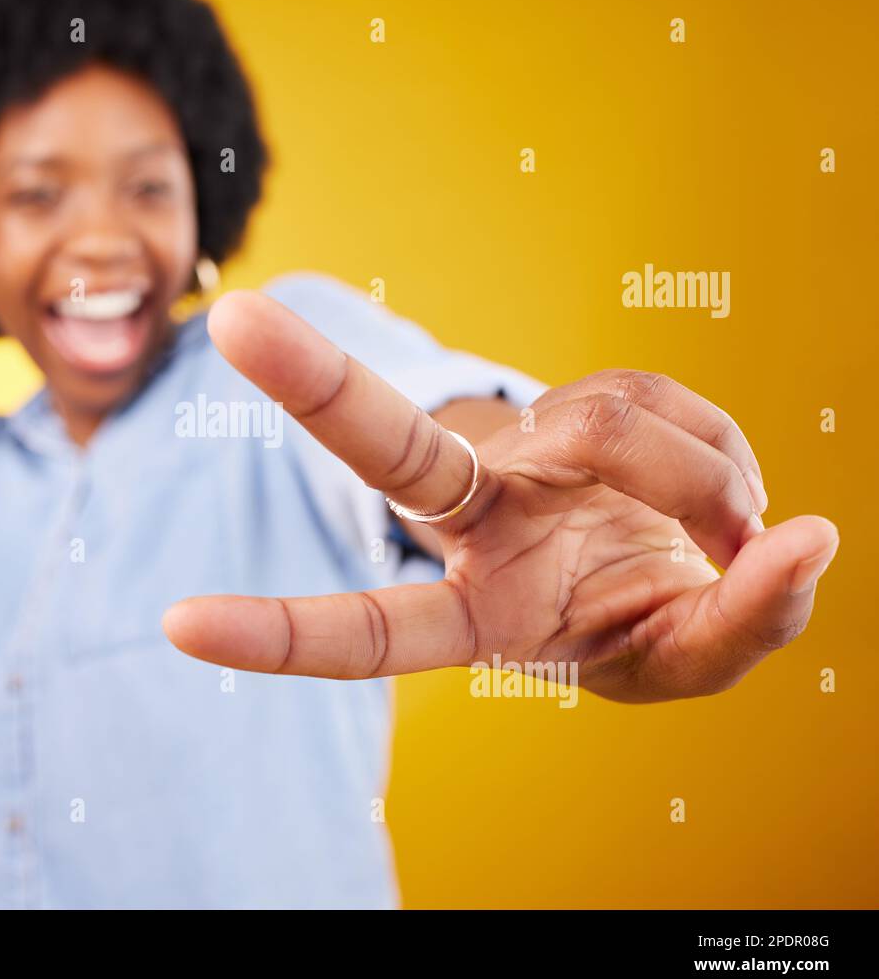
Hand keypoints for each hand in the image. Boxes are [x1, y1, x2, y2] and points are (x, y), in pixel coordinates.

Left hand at [162, 292, 839, 702]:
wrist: (679, 558)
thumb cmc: (652, 621)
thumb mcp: (691, 660)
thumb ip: (746, 622)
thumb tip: (802, 540)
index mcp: (479, 616)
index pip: (372, 630)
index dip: (284, 634)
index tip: (177, 627)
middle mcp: (476, 523)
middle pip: (390, 450)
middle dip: (316, 384)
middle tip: (236, 318)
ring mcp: (523, 455)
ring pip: (604, 427)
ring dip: (700, 484)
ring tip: (723, 530)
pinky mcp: (575, 404)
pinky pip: (653, 397)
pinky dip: (714, 446)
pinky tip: (709, 486)